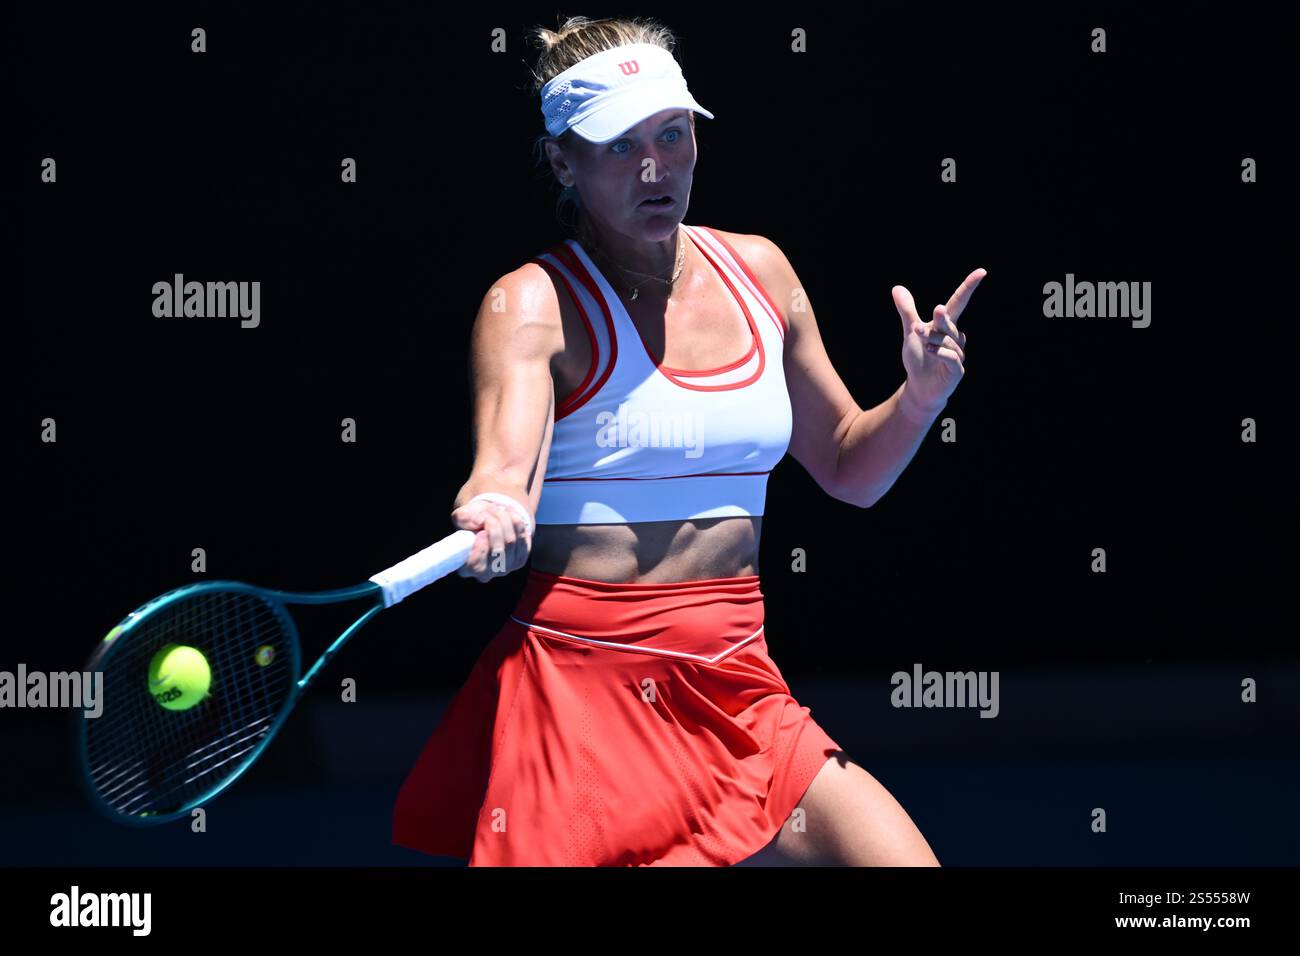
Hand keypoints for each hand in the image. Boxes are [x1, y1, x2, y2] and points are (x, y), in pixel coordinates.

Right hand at [451, 498, 531, 582]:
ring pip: (511, 541)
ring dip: (504, 520)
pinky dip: (515, 521)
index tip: (481, 532)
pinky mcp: (520, 558)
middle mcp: (488, 572)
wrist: (490, 520)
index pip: (476, 566)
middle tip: (488, 513)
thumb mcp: (462, 516)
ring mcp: (506, 567)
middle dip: (494, 525)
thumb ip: (464, 518)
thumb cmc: (472, 521)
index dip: (481, 549)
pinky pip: (522, 536)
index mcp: (467, 567)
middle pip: (498, 551)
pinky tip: (508, 515)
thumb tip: (479, 521)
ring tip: (496, 510)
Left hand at [893, 268, 986, 413]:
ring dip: (933, 338)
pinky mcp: (956, 371)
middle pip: (950, 323)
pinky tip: (930, 350)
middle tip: (935, 310)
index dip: (969, 287)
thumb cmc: (919, 358)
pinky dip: (941, 353)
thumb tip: (897, 287)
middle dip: (942, 318)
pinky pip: (952, 358)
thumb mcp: (911, 332)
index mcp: (946, 326)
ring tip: (920, 336)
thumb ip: (907, 311)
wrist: (919, 388)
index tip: (981, 272)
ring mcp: (958, 355)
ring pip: (948, 341)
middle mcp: (955, 338)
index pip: (960, 302)